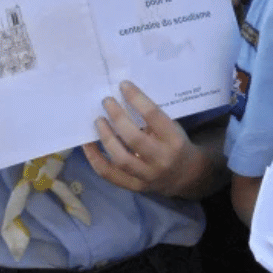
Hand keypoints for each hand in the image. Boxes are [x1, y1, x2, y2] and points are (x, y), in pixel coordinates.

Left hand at [84, 81, 208, 197]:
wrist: (185, 175)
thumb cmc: (175, 143)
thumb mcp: (172, 127)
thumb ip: (152, 118)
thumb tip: (124, 99)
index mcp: (173, 139)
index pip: (153, 116)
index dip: (136, 98)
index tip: (123, 85)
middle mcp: (161, 159)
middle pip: (134, 139)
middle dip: (117, 118)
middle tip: (107, 102)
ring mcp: (147, 176)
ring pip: (120, 159)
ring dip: (106, 138)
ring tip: (98, 121)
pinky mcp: (134, 187)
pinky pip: (109, 174)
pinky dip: (95, 158)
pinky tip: (87, 144)